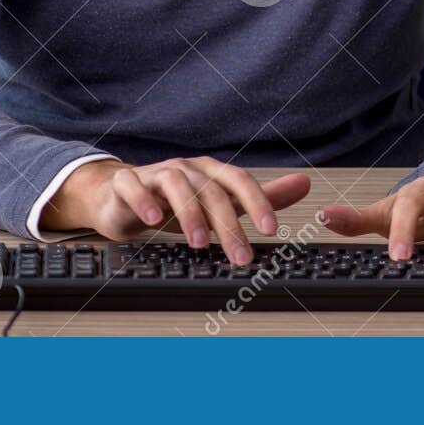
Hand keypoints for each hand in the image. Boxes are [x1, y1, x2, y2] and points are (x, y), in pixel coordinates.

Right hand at [40, 156, 310, 264]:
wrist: (119, 196)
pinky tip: (154, 221)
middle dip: (228, 225)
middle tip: (241, 256)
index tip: (271, 231)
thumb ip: (259, 197)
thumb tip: (304, 184)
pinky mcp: (126, 183)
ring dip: (191, 214)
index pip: (239, 181)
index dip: (257, 202)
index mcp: (210, 172)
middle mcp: (186, 169)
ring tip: (200, 243)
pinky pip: (134, 186)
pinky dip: (144, 201)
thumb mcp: (219, 202)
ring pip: (176, 185)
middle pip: (212, 190)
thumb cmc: (173, 201)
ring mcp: (155, 174)